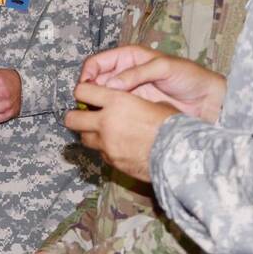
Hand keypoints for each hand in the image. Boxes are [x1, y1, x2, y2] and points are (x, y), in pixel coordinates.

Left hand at [65, 83, 179, 181]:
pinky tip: (120, 147)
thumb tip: (132, 103)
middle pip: (72, 119)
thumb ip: (135, 103)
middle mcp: (106, 123)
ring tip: (103, 132)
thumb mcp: (156, 104)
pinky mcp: (112, 161)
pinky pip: (101, 153)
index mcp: (117, 102)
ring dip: (90, 134)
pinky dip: (105, 149)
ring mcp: (106, 145)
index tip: (87, 94)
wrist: (180, 156)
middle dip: (75, 117)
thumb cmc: (173, 126)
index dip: (82, 92)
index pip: (82, 92)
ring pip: (84, 138)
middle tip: (84, 116)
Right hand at [80, 45, 225, 121]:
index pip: (97, 63)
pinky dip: (107, 116)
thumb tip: (110, 84)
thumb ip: (137, 73)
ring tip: (98, 115)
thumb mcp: (164, 68)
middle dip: (88, 92)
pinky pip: (113, 111)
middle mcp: (124, 74)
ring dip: (96, 105)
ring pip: (101, 98)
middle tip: (89, 105)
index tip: (85, 88)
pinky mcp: (133, 109)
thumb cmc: (190, 77)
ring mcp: (128, 93)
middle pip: (95, 81)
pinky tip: (108, 122)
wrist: (207, 100)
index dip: (87, 73)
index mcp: (128, 58)